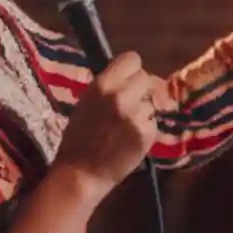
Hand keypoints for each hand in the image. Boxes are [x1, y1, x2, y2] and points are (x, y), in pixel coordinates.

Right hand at [54, 52, 159, 196]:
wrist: (81, 174)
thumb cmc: (78, 138)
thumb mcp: (87, 102)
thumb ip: (109, 87)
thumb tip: (131, 77)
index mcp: (102, 85)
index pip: (132, 59)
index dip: (132, 69)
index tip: (130, 79)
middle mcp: (121, 96)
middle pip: (146, 77)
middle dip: (142, 89)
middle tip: (133, 102)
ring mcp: (136, 115)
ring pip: (151, 102)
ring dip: (144, 111)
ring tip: (127, 126)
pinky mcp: (147, 133)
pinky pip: (154, 121)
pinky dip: (146, 128)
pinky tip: (131, 139)